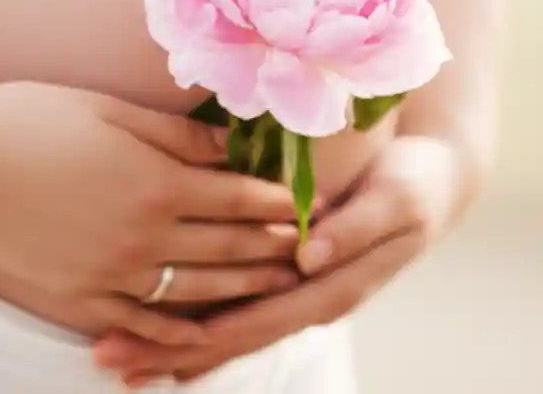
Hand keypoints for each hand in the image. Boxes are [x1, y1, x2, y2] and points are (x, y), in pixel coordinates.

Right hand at [0, 81, 303, 345]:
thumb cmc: (27, 120)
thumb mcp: (109, 111)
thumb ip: (175, 134)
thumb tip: (229, 143)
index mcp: (156, 183)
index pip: (237, 198)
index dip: (276, 203)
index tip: (306, 203)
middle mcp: (144, 236)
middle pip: (227, 248)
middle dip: (272, 248)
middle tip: (306, 250)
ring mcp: (111, 273)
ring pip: (195, 290)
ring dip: (241, 289)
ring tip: (274, 286)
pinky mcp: (79, 297)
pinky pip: (140, 322)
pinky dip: (174, 333)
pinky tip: (200, 338)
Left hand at [92, 135, 479, 385]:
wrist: (433, 183)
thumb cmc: (412, 185)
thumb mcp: (395, 199)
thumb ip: (353, 228)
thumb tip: (306, 256)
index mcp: (330, 287)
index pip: (255, 323)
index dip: (200, 340)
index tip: (148, 349)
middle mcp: (306, 300)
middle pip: (229, 337)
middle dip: (167, 351)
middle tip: (109, 359)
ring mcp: (295, 292)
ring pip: (227, 326)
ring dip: (170, 342)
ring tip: (115, 354)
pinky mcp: (287, 274)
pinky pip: (235, 303)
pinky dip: (193, 319)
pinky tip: (153, 323)